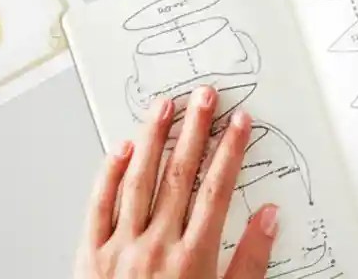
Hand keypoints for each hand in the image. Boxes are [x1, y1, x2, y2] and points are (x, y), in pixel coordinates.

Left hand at [74, 86, 278, 278]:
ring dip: (153, 138)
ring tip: (164, 106)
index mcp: (193, 259)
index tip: (239, 122)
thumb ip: (250, 261)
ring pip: (137, 180)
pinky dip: (109, 174)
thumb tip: (270, 217)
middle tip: (205, 96)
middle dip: (196, 130)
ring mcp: (118, 249)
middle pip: (179, 175)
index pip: (216, 190)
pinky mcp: (88, 257)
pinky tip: (120, 148)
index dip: (230, 151)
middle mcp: (155, 247)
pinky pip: (97, 207)